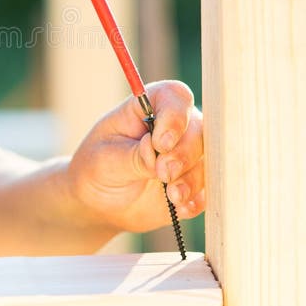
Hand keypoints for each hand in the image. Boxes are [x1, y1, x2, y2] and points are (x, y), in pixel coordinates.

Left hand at [68, 81, 203, 233]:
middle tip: (163, 173)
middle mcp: (175, 127)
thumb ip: (133, 155)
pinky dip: (197, 199)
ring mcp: (186, 154)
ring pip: (207, 159)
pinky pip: (207, 188)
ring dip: (192, 178)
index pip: (175, 97)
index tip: (160, 143)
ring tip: (172, 196)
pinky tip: (179, 208)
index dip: (175, 117)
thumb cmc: (98, 168)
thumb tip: (155, 152)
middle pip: (198, 128)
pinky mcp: (193, 182)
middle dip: (184, 153)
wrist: (100, 202)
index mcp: (149, 107)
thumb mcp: (105, 159)